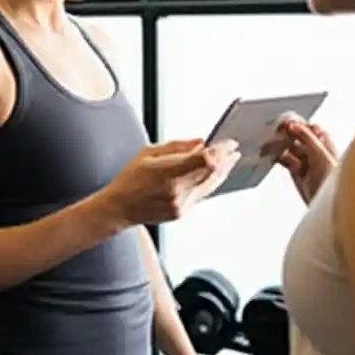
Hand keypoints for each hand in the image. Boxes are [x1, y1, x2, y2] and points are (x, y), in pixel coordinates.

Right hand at [99, 139, 239, 226]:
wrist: (120, 207)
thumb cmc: (130, 178)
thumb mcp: (149, 153)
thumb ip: (178, 147)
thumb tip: (201, 142)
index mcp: (167, 172)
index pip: (205, 160)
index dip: (221, 150)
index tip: (229, 143)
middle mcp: (177, 190)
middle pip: (213, 173)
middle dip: (227, 160)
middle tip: (234, 150)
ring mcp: (181, 204)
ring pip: (212, 185)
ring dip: (223, 171)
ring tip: (230, 160)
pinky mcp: (183, 212)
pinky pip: (204, 194)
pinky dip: (212, 182)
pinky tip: (215, 174)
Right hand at [267, 119, 336, 203]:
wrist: (330, 206)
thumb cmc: (334, 182)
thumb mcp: (320, 154)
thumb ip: (306, 138)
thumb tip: (294, 124)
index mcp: (326, 143)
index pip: (309, 128)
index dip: (297, 125)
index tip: (284, 123)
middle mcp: (316, 152)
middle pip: (297, 137)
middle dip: (285, 135)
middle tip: (272, 133)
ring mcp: (306, 163)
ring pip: (289, 149)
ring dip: (278, 146)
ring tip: (267, 146)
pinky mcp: (297, 174)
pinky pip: (285, 161)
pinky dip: (277, 157)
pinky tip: (270, 154)